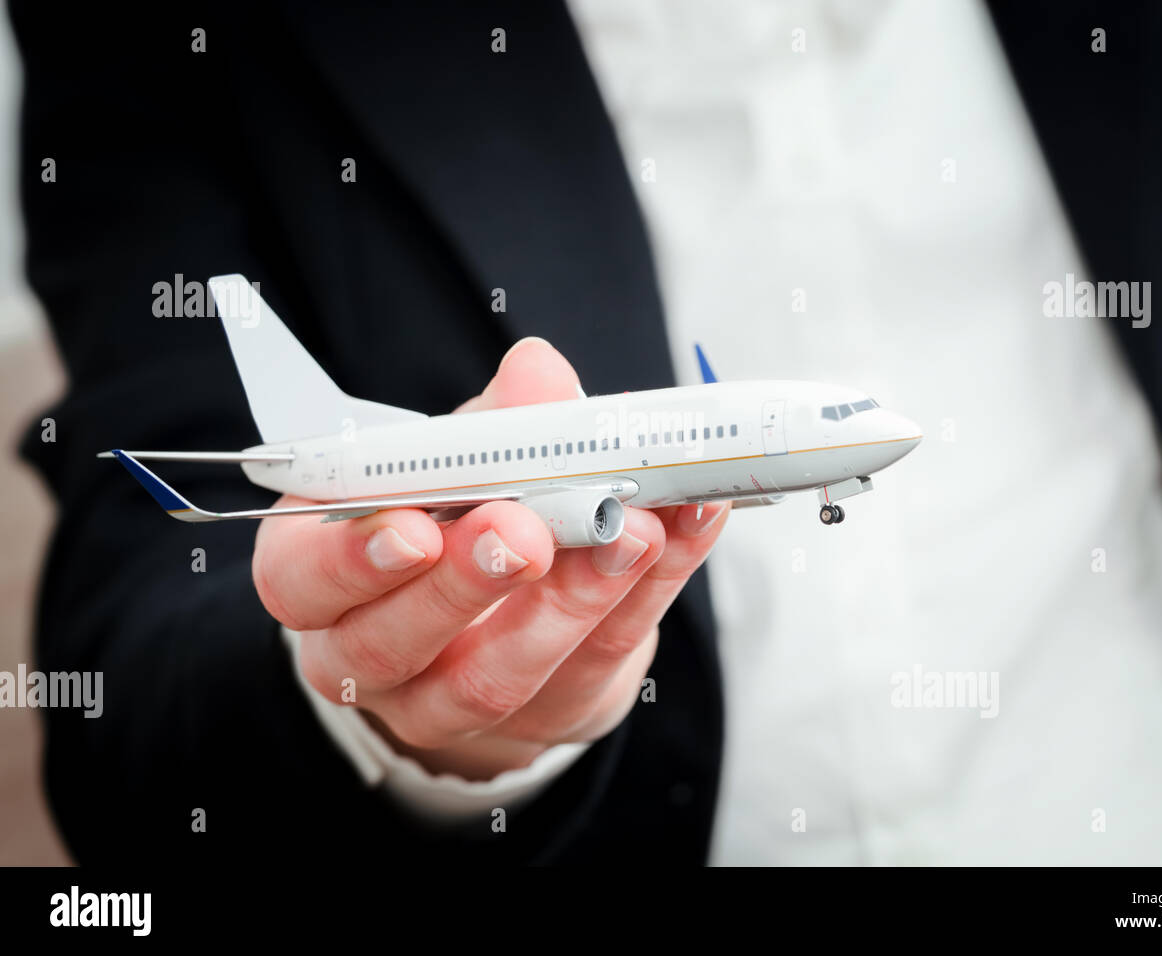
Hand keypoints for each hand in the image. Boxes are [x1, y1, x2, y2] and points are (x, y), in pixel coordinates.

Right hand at [251, 338, 728, 779]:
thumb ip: (489, 420)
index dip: (357, 561)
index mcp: (320, 579)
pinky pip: (598, 662)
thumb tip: (539, 372)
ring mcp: (452, 703)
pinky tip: (687, 525)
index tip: (417, 529)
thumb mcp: (451, 454)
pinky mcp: (548, 713)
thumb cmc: (454, 512)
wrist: (496, 607)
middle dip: (468, 584)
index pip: (307, 583)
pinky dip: (651, 589)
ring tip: (628, 531)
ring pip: (497, 677)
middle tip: (528, 533)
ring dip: (572, 602)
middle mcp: (370, 655)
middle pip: (395, 642)